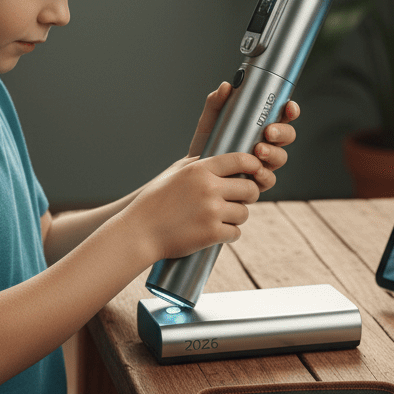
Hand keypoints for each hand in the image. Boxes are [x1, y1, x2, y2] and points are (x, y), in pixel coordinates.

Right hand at [125, 150, 262, 261]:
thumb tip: (225, 159)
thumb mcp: (174, 174)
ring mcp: (211, 211)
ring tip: (220, 219)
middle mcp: (209, 188)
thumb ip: (199, 165)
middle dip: (248, 196)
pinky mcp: (212, 234)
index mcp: (199, 169)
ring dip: (236, 218)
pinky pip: (236, 233)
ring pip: (244, 213)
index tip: (255, 172)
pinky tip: (216, 233)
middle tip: (238, 201)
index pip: (241, 160)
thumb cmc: (155, 202)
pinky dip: (229, 235)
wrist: (139, 232)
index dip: (253, 166)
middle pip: (250, 189)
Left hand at [188, 81, 300, 191]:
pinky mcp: (256, 181)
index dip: (290, 110)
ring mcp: (264, 163)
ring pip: (281, 157)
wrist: (193, 174)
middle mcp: (267, 143)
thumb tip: (226, 86)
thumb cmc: (206, 145)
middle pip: (287, 135)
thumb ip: (216, 102)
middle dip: (282, 132)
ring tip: (258, 150)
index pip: (282, 115)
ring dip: (274, 152)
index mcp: (260, 126)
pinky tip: (256, 171)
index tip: (289, 107)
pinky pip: (269, 179)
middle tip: (269, 131)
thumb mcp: (209, 121)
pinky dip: (265, 175)